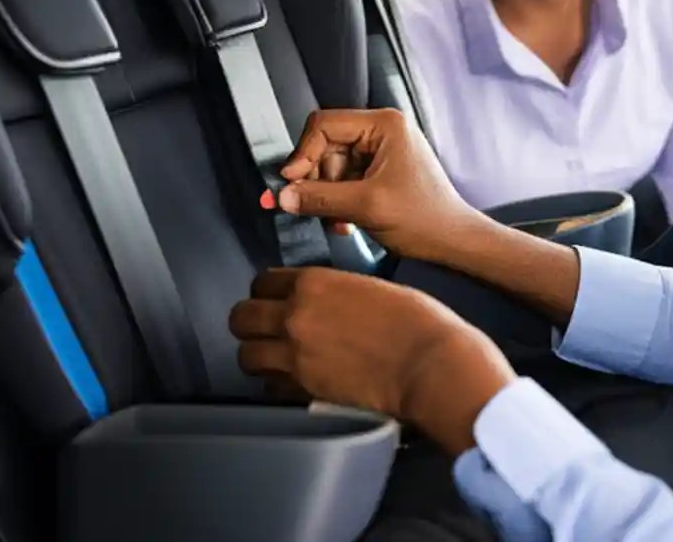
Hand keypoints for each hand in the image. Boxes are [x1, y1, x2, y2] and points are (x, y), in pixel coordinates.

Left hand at [230, 267, 516, 454]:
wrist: (432, 365)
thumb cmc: (419, 322)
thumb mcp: (374, 288)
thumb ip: (339, 293)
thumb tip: (329, 305)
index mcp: (314, 284)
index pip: (263, 282)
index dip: (268, 292)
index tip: (275, 300)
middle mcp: (294, 317)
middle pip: (241, 318)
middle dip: (251, 324)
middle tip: (266, 331)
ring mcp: (295, 357)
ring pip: (246, 356)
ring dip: (259, 357)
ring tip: (276, 361)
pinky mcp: (304, 391)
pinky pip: (271, 388)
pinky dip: (278, 386)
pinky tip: (295, 384)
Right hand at [276, 109, 486, 261]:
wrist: (452, 241)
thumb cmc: (423, 219)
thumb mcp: (365, 206)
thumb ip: (320, 199)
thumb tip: (282, 196)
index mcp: (384, 125)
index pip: (324, 125)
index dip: (303, 154)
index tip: (290, 183)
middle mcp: (382, 130)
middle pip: (325, 146)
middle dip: (318, 180)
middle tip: (314, 208)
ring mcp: (382, 150)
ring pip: (332, 166)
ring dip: (327, 195)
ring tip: (338, 221)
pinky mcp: (381, 170)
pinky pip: (345, 178)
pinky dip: (339, 200)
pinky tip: (347, 221)